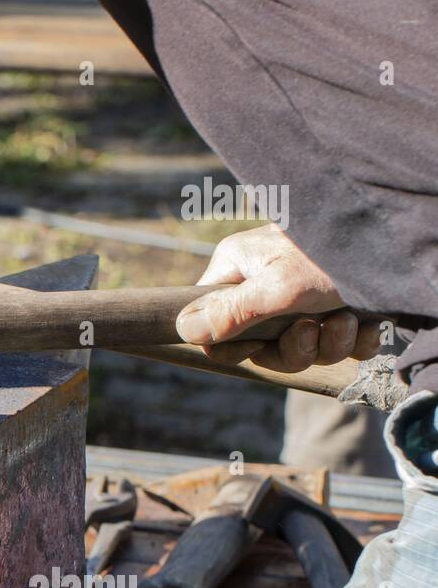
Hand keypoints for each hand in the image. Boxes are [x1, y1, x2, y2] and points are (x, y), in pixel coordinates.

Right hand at [175, 224, 380, 371]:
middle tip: (311, 330)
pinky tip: (366, 321)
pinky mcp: (339, 306)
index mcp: (240, 268)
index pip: (210, 321)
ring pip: (301, 347)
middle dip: (293, 347)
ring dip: (328, 343)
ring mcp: (304, 297)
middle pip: (260, 345)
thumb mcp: (279, 288)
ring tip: (345, 318)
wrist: (404, 239)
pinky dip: (354, 339)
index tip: (256, 345)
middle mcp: (266, 282)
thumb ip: (230, 314)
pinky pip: (336, 344)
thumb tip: (182, 330)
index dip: (232, 344)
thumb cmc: (334, 254)